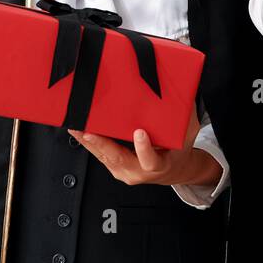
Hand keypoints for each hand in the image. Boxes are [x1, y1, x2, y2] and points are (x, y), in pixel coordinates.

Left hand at [67, 127, 222, 188]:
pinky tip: (79, 132)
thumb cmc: (179, 149)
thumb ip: (185, 116)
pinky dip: (89, 143)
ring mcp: (124, 172)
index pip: (151, 161)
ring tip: (75, 127)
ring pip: (104, 157)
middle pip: (117, 159)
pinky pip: (101, 156)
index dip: (144, 148)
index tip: (140, 132)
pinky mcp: (115, 168)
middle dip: (100, 143)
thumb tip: (183, 90)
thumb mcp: (187, 134)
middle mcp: (139, 172)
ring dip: (88, 142)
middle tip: (86, 130)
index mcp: (160, 165)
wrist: (174, 170)